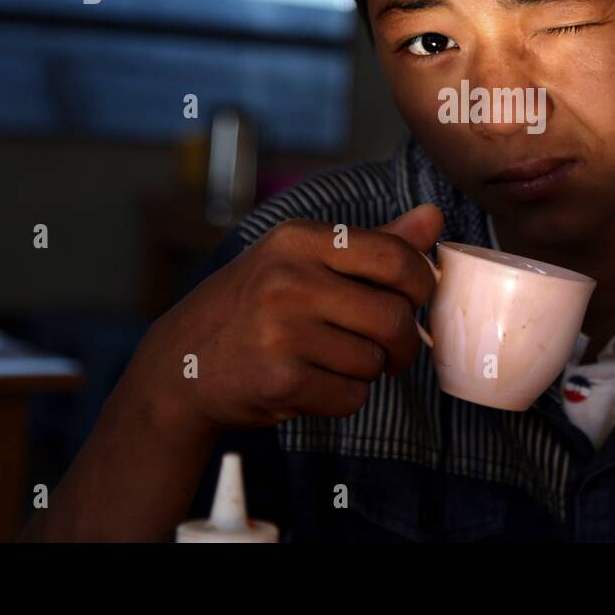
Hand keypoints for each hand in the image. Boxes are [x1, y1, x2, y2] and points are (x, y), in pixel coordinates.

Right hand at [123, 204, 443, 438]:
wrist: (180, 367)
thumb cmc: (254, 306)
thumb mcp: (302, 259)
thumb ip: (373, 242)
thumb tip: (434, 217)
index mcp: (298, 241)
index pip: (394, 256)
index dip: (421, 282)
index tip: (415, 298)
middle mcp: (288, 281)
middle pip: (393, 317)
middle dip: (404, 341)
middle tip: (393, 349)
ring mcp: (281, 333)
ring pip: (373, 362)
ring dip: (366, 370)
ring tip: (331, 359)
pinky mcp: (279, 381)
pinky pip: (351, 397)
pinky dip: (344, 397)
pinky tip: (313, 383)